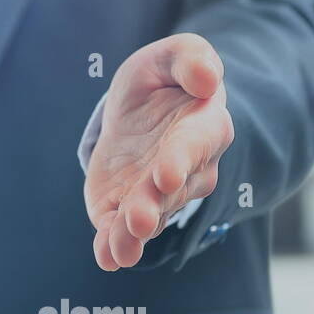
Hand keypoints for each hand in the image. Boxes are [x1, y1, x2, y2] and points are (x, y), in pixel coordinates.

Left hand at [83, 33, 233, 269]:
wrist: (139, 110)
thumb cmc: (164, 80)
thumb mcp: (172, 55)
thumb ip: (191, 58)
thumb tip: (207, 79)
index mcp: (203, 127)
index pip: (194, 145)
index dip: (181, 160)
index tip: (167, 176)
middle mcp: (188, 169)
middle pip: (171, 191)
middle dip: (153, 205)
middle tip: (139, 219)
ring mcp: (159, 194)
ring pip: (150, 217)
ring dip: (133, 234)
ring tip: (120, 249)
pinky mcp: (126, 207)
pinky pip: (121, 230)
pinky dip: (113, 246)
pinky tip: (106, 258)